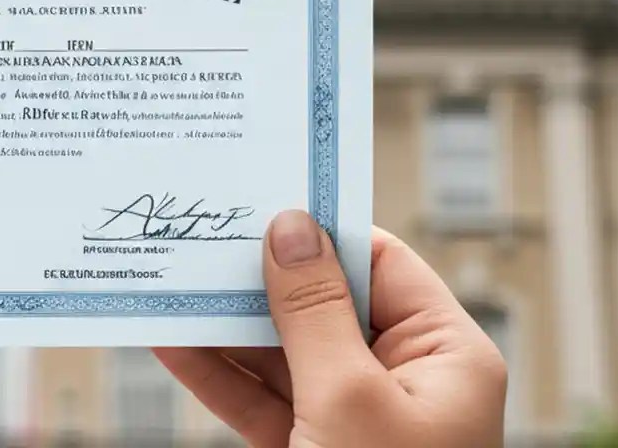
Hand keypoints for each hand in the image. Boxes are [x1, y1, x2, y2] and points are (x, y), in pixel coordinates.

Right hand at [155, 210, 507, 447]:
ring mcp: (352, 419)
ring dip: (225, 323)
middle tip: (202, 236)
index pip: (382, 264)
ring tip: (172, 281)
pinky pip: (258, 398)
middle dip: (259, 277)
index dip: (323, 230)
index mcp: (445, 357)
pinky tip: (173, 342)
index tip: (263, 198)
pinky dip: (215, 373)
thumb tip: (290, 228)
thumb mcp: (349, 396)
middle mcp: (403, 382)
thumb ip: (314, 310)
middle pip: (323, 304)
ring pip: (281, 351)